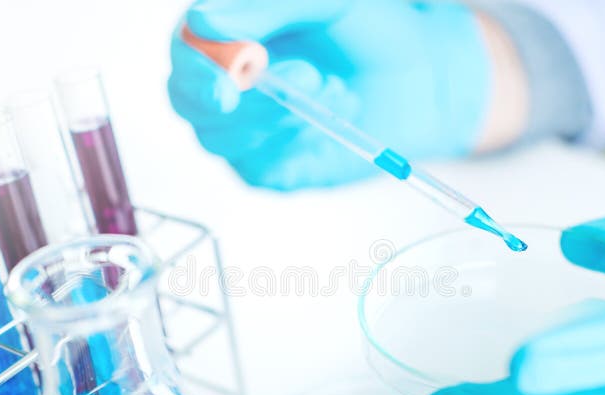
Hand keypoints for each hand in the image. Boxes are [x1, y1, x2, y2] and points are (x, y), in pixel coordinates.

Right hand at [169, 0, 496, 189]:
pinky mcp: (265, 166)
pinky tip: (322, 123)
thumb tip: (203, 21)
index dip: (198, 70)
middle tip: (312, 77)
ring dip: (281, 116)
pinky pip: (257, 168)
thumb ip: (266, 7)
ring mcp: (241, 128)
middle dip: (249, 99)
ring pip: (221, 138)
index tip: (228, 87)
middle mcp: (224, 81)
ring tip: (334, 89)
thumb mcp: (328, 3)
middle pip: (190, 102)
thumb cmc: (371, 31)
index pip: (185, 52)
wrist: (419, 81)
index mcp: (228, 33)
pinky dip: (294, 146)